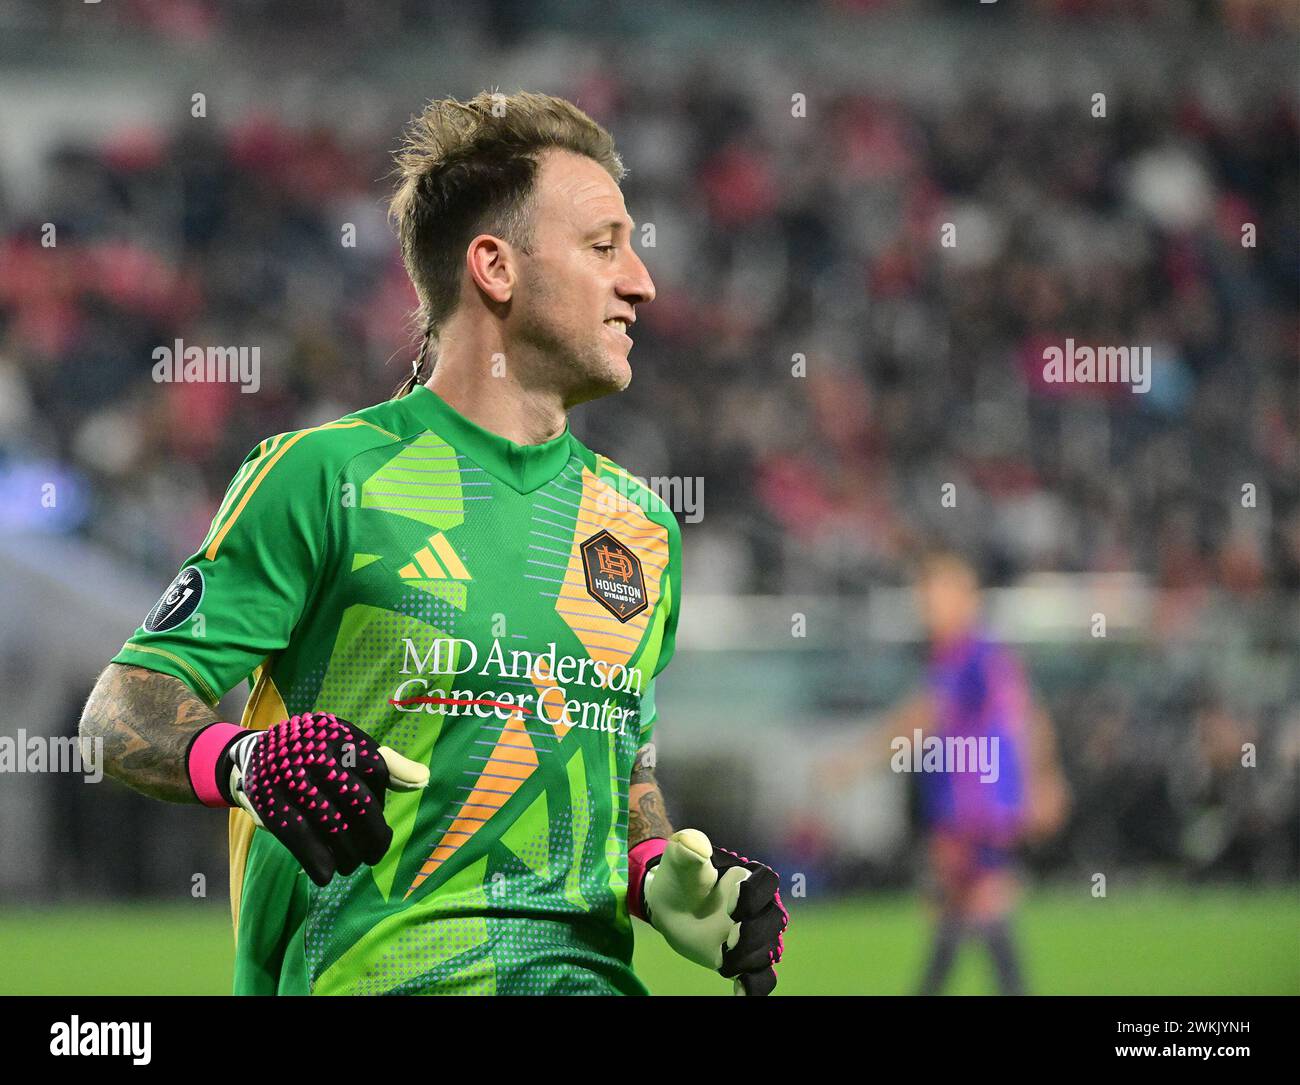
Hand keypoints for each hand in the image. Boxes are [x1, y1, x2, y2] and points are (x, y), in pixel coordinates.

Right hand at [224, 713, 427, 885]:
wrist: (254, 755)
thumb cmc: (317, 756)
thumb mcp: (349, 750)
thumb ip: (387, 765)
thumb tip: (423, 779)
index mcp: (341, 735)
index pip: (377, 771)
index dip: (381, 800)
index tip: (376, 817)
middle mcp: (316, 751)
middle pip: (357, 801)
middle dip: (372, 836)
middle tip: (375, 854)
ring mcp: (290, 776)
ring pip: (331, 824)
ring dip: (347, 854)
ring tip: (352, 865)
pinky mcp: (269, 801)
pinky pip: (300, 837)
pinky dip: (317, 861)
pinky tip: (326, 875)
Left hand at [643, 828, 787, 994]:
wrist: (673, 904)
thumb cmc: (680, 875)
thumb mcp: (679, 857)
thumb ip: (688, 849)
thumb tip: (696, 844)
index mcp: (747, 877)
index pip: (766, 883)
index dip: (753, 895)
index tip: (729, 903)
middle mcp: (758, 906)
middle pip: (773, 920)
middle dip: (755, 932)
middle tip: (729, 938)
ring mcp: (753, 934)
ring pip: (769, 949)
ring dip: (752, 958)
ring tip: (726, 962)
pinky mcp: (742, 958)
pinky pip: (761, 976)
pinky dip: (755, 986)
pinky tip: (740, 992)